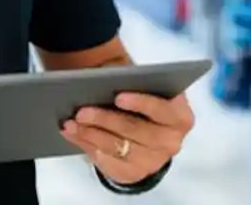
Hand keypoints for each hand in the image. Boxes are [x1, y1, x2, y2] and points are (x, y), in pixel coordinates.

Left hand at [60, 92, 194, 186]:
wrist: (143, 126)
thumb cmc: (141, 97)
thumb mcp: (142, 85)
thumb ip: (130, 79)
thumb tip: (103, 77)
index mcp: (179, 117)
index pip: (162, 110)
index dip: (141, 103)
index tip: (118, 96)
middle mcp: (171, 142)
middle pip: (136, 131)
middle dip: (106, 120)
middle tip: (81, 111)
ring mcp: (153, 161)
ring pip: (118, 148)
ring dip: (91, 134)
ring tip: (70, 123)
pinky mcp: (134, 173)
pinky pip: (107, 162)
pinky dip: (87, 146)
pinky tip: (72, 134)